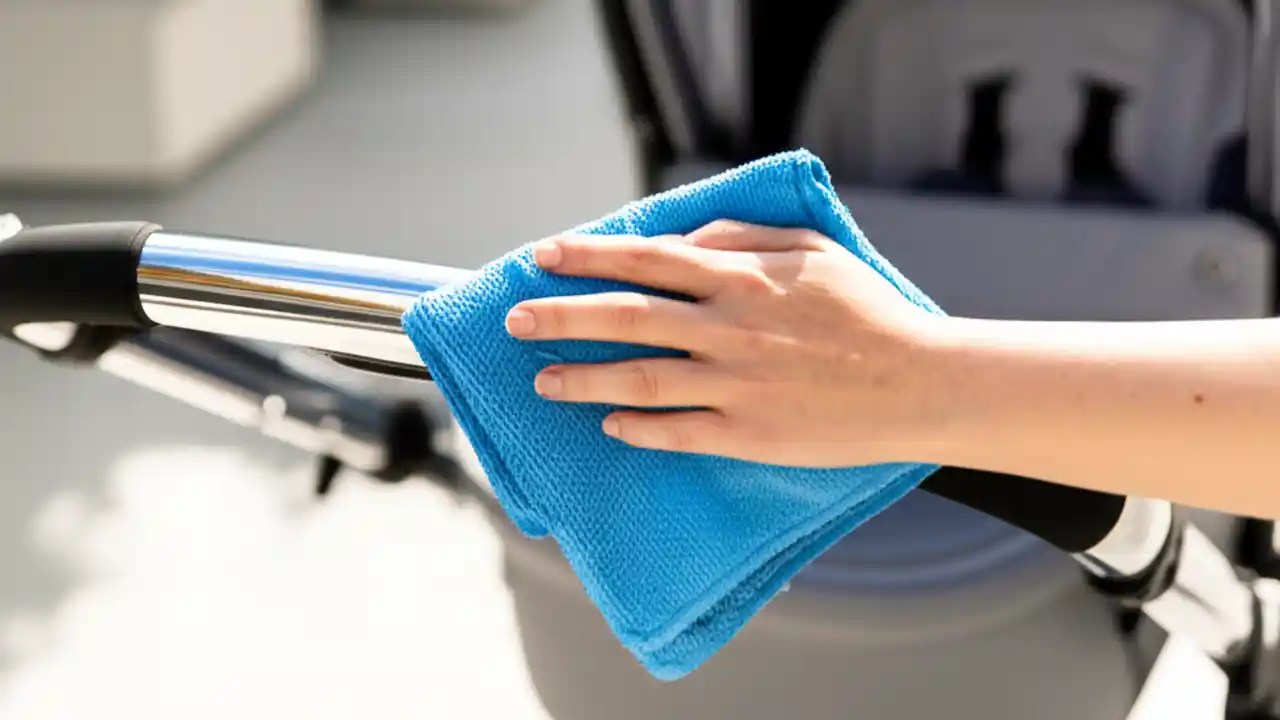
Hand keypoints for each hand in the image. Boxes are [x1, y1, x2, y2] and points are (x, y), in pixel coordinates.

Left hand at [504, 220, 951, 466]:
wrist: (919, 383)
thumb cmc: (868, 312)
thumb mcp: (812, 251)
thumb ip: (744, 237)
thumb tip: (683, 243)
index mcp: (741, 278)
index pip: (644, 260)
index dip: (588, 257)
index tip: (544, 256)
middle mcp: (727, 328)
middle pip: (624, 318)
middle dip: (561, 317)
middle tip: (514, 320)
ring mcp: (734, 385)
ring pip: (638, 379)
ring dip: (582, 379)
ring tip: (541, 381)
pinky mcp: (748, 434)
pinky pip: (676, 431)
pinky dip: (637, 428)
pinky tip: (608, 425)